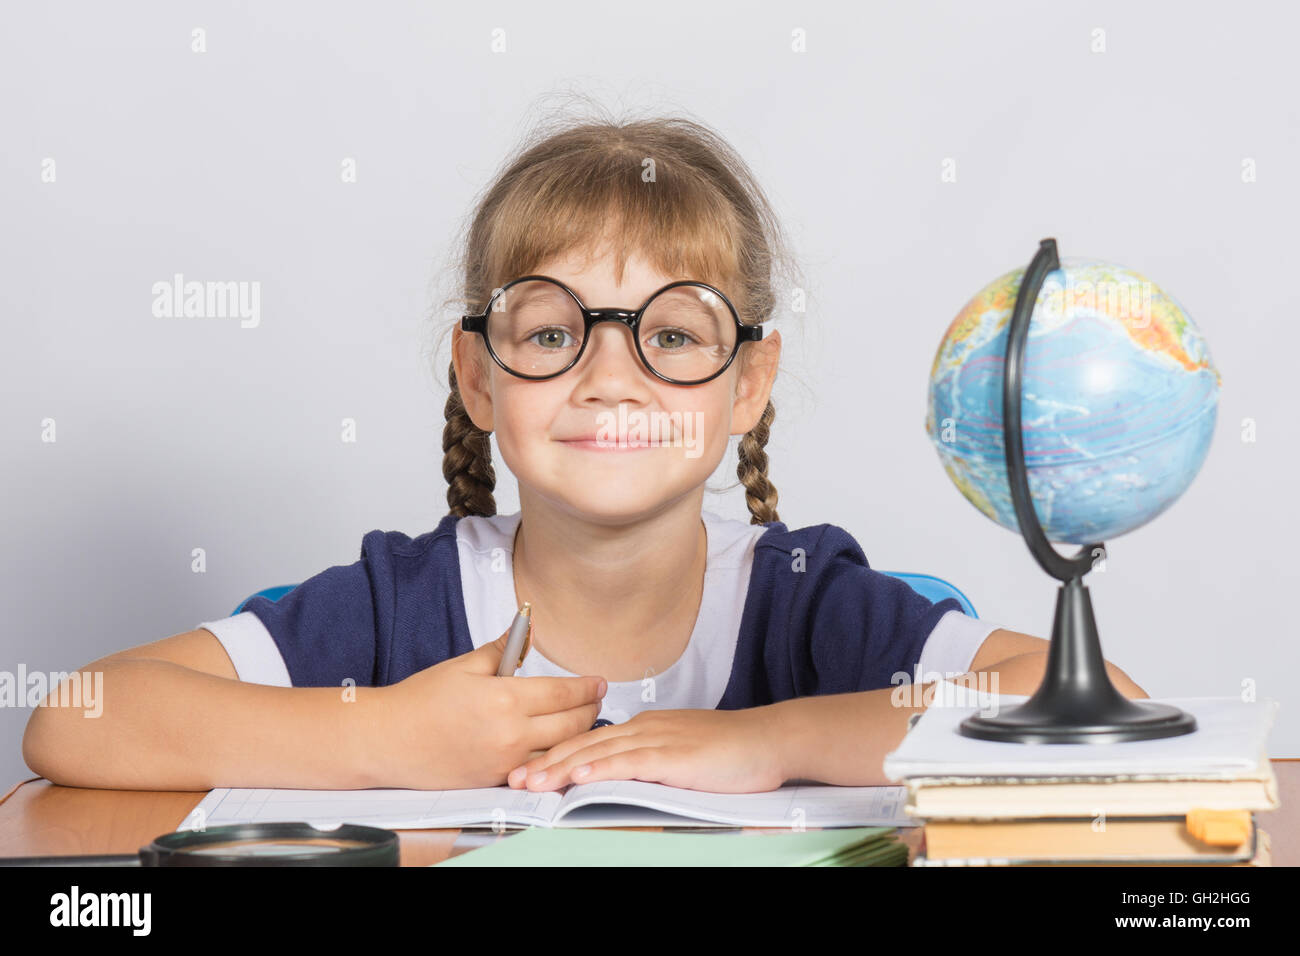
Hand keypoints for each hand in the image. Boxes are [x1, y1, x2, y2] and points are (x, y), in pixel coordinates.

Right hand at [377, 630, 606, 789]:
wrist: (388, 740)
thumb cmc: (422, 700)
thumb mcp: (464, 665)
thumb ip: (502, 650)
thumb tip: (526, 630)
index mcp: (506, 699)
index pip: (564, 693)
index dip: (587, 688)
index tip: (599, 683)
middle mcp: (511, 734)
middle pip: (572, 724)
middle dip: (591, 711)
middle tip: (596, 700)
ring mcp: (506, 761)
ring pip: (560, 750)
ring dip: (576, 736)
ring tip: (582, 722)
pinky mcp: (496, 780)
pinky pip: (538, 769)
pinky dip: (552, 756)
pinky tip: (556, 745)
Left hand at [504, 707, 786, 793]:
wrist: (770, 740)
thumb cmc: (733, 753)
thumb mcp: (683, 755)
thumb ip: (652, 763)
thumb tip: (624, 779)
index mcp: (646, 728)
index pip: (591, 741)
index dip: (556, 755)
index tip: (528, 770)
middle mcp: (645, 729)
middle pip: (584, 745)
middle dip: (545, 762)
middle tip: (513, 778)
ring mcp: (658, 740)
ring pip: (598, 752)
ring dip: (561, 767)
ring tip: (532, 781)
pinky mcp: (673, 756)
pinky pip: (629, 762)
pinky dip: (600, 769)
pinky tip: (579, 776)